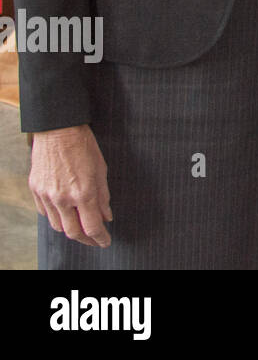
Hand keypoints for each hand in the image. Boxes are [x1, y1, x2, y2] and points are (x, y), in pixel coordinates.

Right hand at [29, 124, 112, 247]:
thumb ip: (103, 196)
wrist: (58, 129)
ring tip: (82, 227)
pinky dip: (57, 217)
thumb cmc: (84, 146)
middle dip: (86, 240)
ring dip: (70, 230)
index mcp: (83, 192)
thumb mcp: (101, 169)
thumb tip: (107, 217)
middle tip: (95, 240)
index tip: (106, 241)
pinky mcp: (35, 190)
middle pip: (73, 232)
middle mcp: (62, 198)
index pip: (92, 226)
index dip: (100, 238)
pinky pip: (45, 213)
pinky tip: (66, 214)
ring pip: (57, 225)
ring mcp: (46, 195)